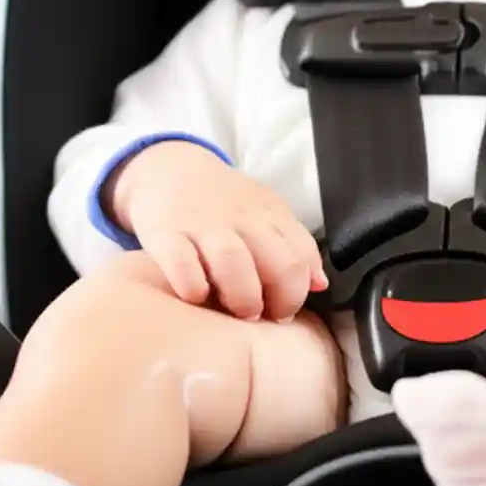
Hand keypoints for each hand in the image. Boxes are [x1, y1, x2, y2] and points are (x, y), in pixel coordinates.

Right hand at [107, 141, 326, 320]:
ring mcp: (204, 226)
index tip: (283, 312)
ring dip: (242, 294)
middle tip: (263, 317)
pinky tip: (196, 296)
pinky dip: (191, 284)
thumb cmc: (226, 202)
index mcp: (272, 217)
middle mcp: (243, 220)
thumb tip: (320, 284)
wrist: (170, 168)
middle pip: (277, 263)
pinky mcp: (165, 233)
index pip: (301, 257)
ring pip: (233, 261)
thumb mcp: (268, 214)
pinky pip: (180, 261)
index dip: (298, 292)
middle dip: (279, 299)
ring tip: (238, 312)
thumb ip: (296, 247)